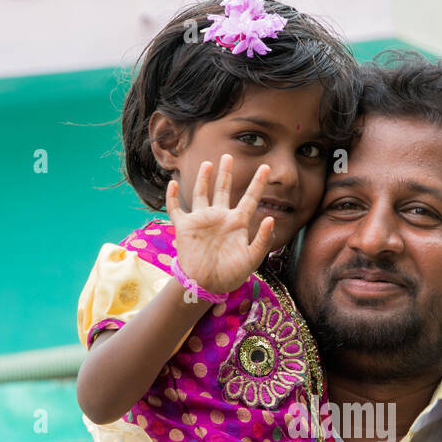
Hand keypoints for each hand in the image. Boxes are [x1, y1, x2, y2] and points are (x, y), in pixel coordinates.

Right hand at [165, 155, 278, 294]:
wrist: (207, 285)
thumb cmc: (231, 275)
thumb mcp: (252, 259)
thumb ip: (263, 240)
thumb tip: (269, 218)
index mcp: (237, 223)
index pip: (250, 198)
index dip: (258, 183)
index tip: (266, 167)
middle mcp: (220, 218)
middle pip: (223, 190)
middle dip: (226, 173)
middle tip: (228, 156)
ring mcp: (202, 221)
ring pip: (202, 194)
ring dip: (204, 179)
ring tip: (208, 163)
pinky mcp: (185, 227)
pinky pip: (176, 209)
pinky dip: (172, 196)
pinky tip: (173, 183)